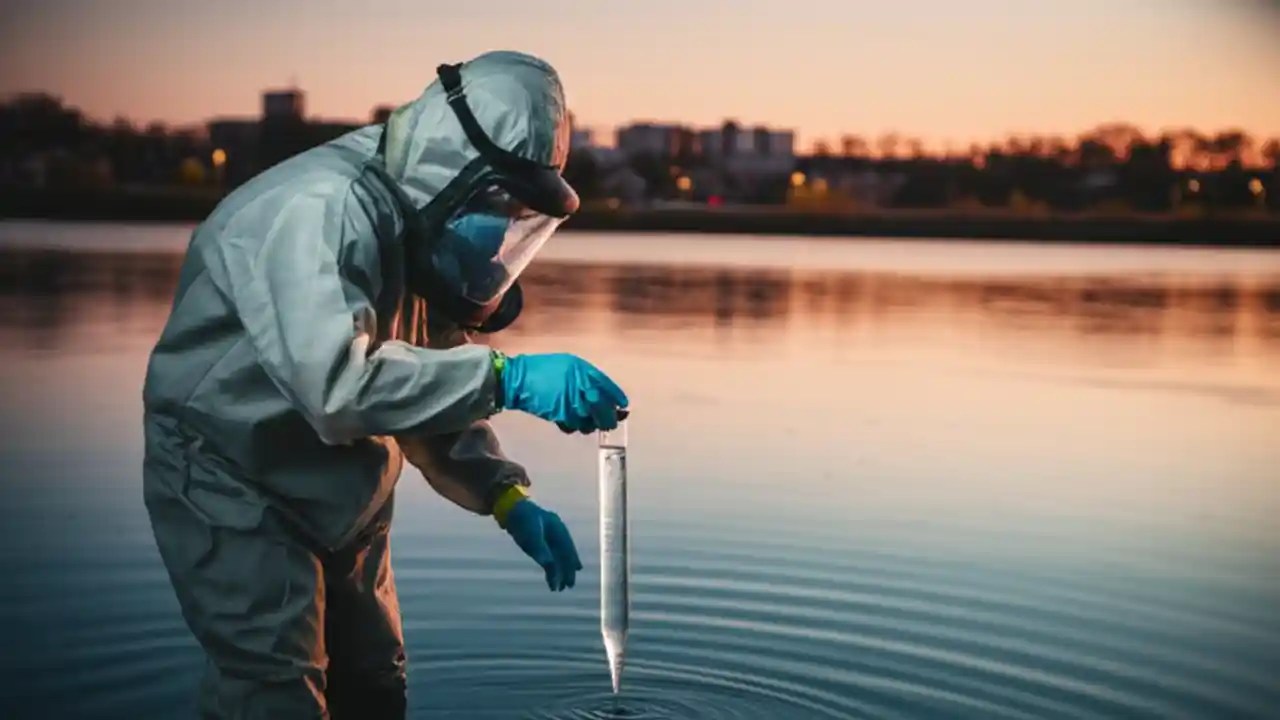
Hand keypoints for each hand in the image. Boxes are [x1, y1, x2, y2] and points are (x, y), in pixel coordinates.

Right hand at [501, 353, 627, 432]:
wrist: (519, 379)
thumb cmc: (544, 369)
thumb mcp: (569, 364)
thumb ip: (586, 377)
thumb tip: (600, 391)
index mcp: (585, 371)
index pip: (609, 388)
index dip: (617, 399)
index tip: (623, 406)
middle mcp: (581, 387)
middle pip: (604, 408)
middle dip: (610, 417)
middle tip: (611, 421)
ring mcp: (572, 403)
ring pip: (590, 421)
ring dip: (592, 424)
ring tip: (590, 421)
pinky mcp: (561, 416)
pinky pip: (574, 426)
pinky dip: (576, 426)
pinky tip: (573, 421)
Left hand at [504, 499, 582, 591]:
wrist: (511, 510)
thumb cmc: (522, 518)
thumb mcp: (531, 533)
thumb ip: (540, 548)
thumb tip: (548, 564)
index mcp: (557, 528)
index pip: (567, 547)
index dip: (572, 559)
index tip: (577, 571)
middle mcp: (556, 534)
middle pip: (564, 554)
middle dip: (567, 570)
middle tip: (570, 586)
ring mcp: (549, 539)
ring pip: (557, 558)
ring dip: (559, 572)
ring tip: (561, 588)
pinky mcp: (540, 544)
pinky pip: (549, 559)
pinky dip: (551, 569)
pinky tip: (553, 579)